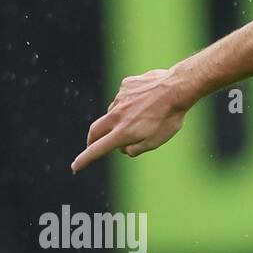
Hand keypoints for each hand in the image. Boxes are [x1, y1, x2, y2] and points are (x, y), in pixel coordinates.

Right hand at [71, 68, 187, 172]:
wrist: (176, 89)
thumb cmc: (169, 118)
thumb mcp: (155, 141)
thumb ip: (136, 149)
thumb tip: (123, 149)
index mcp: (122, 132)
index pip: (98, 149)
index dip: (85, 159)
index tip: (76, 166)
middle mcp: (116, 115)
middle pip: (95, 130)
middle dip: (92, 140)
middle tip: (93, 145)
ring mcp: (119, 98)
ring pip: (113, 113)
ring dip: (118, 120)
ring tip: (141, 118)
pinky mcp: (125, 86)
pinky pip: (124, 98)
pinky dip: (131, 103)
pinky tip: (147, 102)